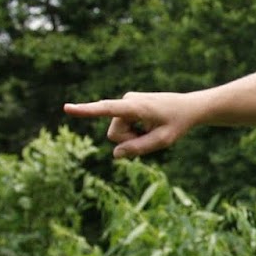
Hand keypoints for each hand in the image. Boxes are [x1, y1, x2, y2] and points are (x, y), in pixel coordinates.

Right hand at [65, 92, 195, 158]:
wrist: (188, 107)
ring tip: (151, 129)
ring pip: (117, 133)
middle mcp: (127, 100)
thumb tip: (115, 154)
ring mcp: (126, 102)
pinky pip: (122, 127)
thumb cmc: (178, 123)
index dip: (86, 111)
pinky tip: (148, 126)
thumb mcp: (163, 140)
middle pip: (115, 135)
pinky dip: (134, 132)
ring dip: (133, 137)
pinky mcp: (127, 106)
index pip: (107, 109)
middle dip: (129, 141)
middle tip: (152, 135)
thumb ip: (139, 148)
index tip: (67, 108)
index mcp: (136, 107)